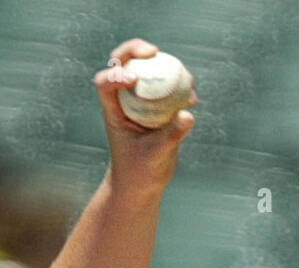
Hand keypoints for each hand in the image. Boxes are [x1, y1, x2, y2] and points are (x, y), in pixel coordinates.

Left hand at [93, 38, 196, 197]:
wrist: (142, 185)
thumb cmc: (139, 174)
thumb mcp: (155, 156)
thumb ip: (170, 135)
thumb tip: (187, 114)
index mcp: (113, 112)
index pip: (105, 84)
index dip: (115, 74)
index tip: (132, 80)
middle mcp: (125, 102)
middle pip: (124, 64)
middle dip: (134, 50)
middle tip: (153, 51)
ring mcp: (142, 101)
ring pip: (150, 70)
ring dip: (167, 67)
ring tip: (187, 83)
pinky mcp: (160, 105)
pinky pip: (170, 85)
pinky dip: (183, 86)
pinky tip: (192, 101)